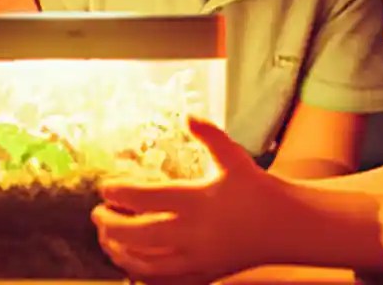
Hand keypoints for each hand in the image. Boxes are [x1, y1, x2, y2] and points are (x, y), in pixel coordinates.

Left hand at [92, 118, 287, 282]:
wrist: (286, 227)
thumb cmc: (258, 190)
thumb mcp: (234, 158)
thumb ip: (210, 136)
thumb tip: (187, 114)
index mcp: (197, 201)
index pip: (146, 199)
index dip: (119, 193)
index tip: (104, 188)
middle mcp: (193, 233)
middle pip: (137, 234)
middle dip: (109, 225)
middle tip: (96, 214)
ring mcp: (196, 259)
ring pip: (144, 263)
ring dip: (119, 251)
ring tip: (107, 238)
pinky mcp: (202, 275)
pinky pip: (162, 281)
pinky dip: (140, 273)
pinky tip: (129, 262)